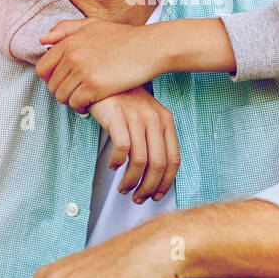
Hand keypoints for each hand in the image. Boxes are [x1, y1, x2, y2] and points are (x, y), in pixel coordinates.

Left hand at [36, 17, 167, 112]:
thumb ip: (66, 29)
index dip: (50, 79)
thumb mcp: (93, 25)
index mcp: (69, 42)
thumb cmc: (123, 37)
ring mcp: (83, 72)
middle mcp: (72, 56)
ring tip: (82, 99)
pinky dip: (81, 108)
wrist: (149, 47)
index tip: (63, 82)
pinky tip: (89, 105)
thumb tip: (42, 39)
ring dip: (71, 101)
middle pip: (52, 85)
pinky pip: (76, 104)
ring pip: (62, 97)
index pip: (43, 68)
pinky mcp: (95, 86)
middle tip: (75, 93)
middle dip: (62, 91)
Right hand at [87, 87, 180, 202]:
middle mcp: (155, 119)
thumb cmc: (125, 102)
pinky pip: (122, 149)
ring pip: (139, 161)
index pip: (173, 160)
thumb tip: (154, 174)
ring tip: (123, 188)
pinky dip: (117, 162)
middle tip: (137, 199)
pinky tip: (112, 166)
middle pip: (158, 165)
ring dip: (131, 181)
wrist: (105, 78)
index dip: (166, 183)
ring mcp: (136, 117)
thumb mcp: (147, 117)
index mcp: (166, 121)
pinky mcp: (118, 116)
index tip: (156, 196)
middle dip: (148, 188)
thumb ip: (154, 139)